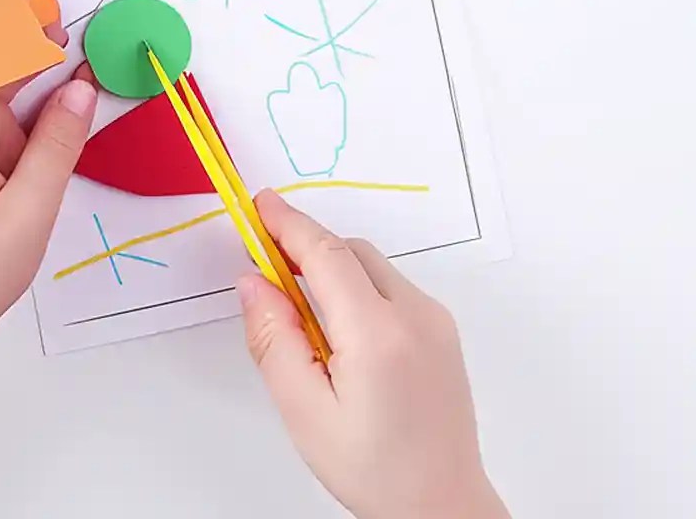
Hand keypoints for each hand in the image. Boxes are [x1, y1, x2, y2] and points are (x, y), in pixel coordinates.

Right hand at [237, 191, 507, 518]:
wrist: (441, 504)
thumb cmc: (375, 470)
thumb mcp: (304, 411)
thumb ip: (274, 339)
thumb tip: (254, 284)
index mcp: (378, 335)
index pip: (325, 254)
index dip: (287, 224)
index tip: (259, 206)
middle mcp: (415, 316)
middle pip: (350, 252)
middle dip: (305, 247)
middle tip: (263, 262)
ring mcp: (435, 321)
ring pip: (372, 267)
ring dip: (331, 269)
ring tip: (298, 313)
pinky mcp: (442, 331)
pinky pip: (391, 288)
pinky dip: (356, 289)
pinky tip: (336, 329)